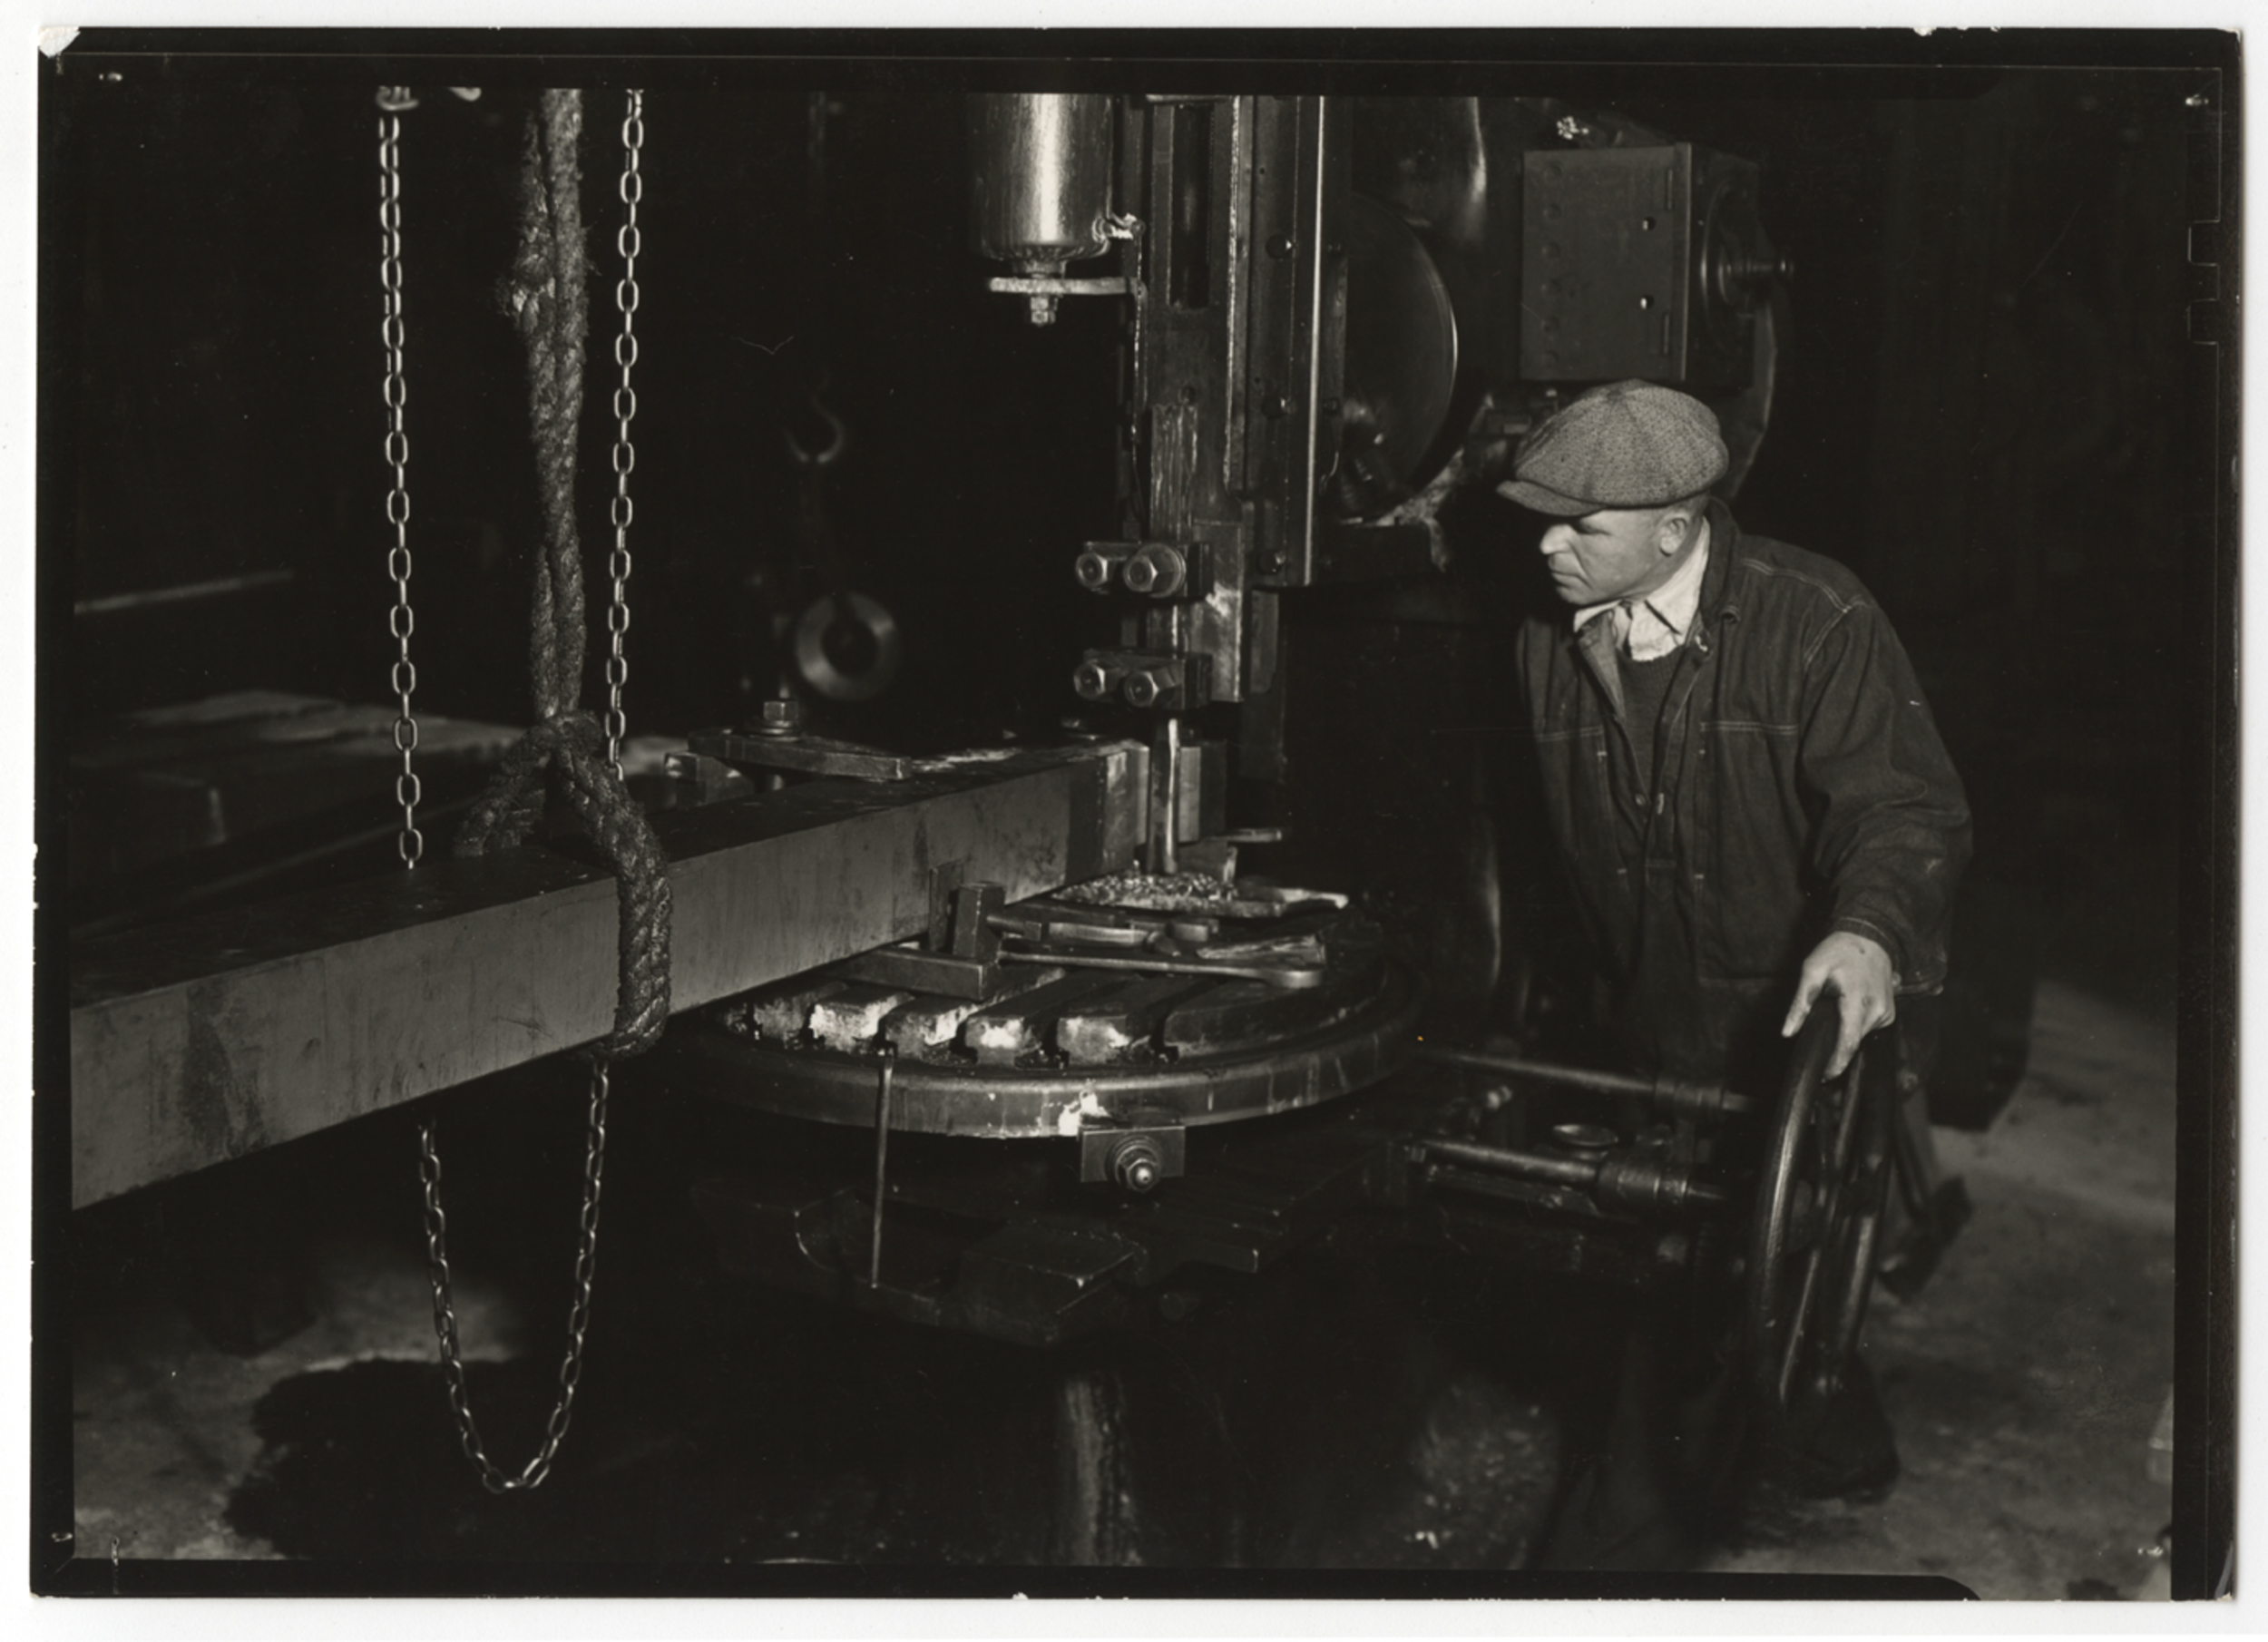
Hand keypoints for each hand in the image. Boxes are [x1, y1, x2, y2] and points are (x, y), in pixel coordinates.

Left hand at [1781, 931, 1895, 1079]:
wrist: (1869, 935)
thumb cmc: (1839, 951)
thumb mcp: (1811, 971)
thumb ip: (1800, 1004)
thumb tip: (1788, 1032)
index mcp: (1858, 1002)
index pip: (1849, 1044)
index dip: (1835, 1064)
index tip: (1823, 1076)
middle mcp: (1878, 1011)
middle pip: (1854, 1042)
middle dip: (1835, 1046)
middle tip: (1819, 1031)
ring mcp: (1887, 1012)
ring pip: (1861, 1036)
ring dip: (1845, 1033)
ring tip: (1834, 1012)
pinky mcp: (1889, 1012)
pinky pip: (1869, 1027)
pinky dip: (1855, 1024)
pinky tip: (1846, 1009)